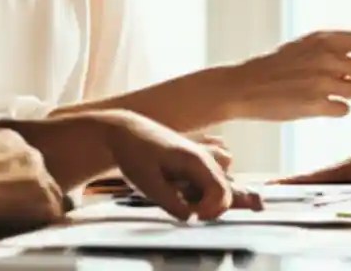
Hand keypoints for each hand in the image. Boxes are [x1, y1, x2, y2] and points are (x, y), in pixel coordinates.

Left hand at [105, 115, 261, 220]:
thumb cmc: (134, 155)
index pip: (222, 193)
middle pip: (226, 189)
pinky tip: (189, 189)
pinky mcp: (197, 156)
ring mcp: (203, 155)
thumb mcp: (149, 185)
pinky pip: (215, 172)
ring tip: (187, 201)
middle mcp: (205, 156)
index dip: (210, 211)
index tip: (190, 217)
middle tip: (187, 213)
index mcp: (196, 161)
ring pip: (222, 182)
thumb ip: (173, 204)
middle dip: (211, 208)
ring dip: (210, 197)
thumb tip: (192, 219)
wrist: (125, 131)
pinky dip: (207, 186)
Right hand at [229, 30, 350, 120]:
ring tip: (313, 91)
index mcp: (327, 36)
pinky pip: (343, 111)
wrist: (240, 86)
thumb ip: (336, 50)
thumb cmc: (275, 68)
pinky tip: (308, 105)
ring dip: (341, 96)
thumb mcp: (305, 47)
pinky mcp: (317, 103)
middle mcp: (329, 54)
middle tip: (326, 80)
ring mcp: (323, 79)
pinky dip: (331, 110)